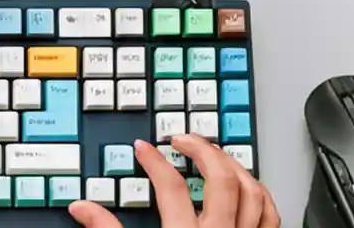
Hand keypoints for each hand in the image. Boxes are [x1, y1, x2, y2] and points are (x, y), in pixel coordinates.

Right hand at [68, 134, 278, 227]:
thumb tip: (83, 209)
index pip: (170, 186)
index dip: (154, 161)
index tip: (143, 149)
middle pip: (221, 179)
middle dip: (202, 150)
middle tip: (182, 138)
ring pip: (252, 192)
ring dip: (234, 166)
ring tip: (215, 154)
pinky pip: (271, 215)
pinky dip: (259, 193)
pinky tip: (246, 186)